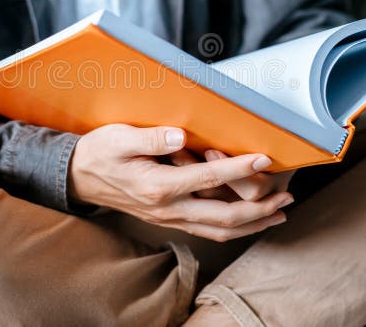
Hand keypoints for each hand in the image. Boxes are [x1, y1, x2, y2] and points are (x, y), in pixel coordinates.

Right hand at [68, 124, 292, 241]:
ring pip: (219, 230)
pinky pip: (207, 231)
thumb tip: (181, 134)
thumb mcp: (119, 137)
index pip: (209, 179)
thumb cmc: (100, 152)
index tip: (264, 158)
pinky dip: (233, 228)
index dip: (239, 169)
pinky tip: (248, 221)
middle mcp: (167, 208)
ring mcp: (168, 218)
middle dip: (259, 209)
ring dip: (252, 224)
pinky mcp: (168, 219)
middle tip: (287, 197)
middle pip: (223, 217)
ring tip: (279, 214)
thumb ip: (151, 137)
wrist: (78, 177)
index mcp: (158, 186)